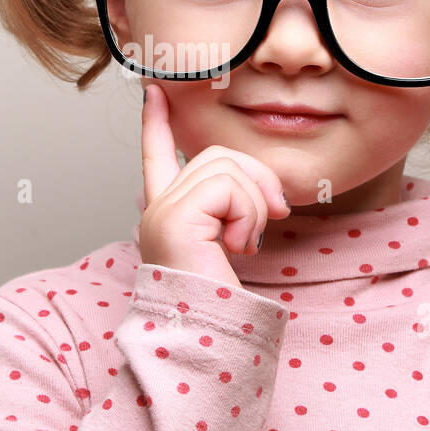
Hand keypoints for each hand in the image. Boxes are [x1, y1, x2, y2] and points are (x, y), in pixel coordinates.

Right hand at [138, 83, 290, 287]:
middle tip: (275, 215)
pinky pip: (229, 187)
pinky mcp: (177, 217)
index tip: (154, 91)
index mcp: (168, 215)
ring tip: (247, 244)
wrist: (209, 339)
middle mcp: (158, 209)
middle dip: (256, 178)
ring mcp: (163, 211)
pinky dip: (247, 214)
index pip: (157, 157)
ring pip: (226, 166)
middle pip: (214, 154)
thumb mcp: (233, 245)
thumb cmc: (225, 303)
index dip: (155, 123)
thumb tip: (272, 195)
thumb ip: (239, 211)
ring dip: (254, 204)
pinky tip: (238, 248)